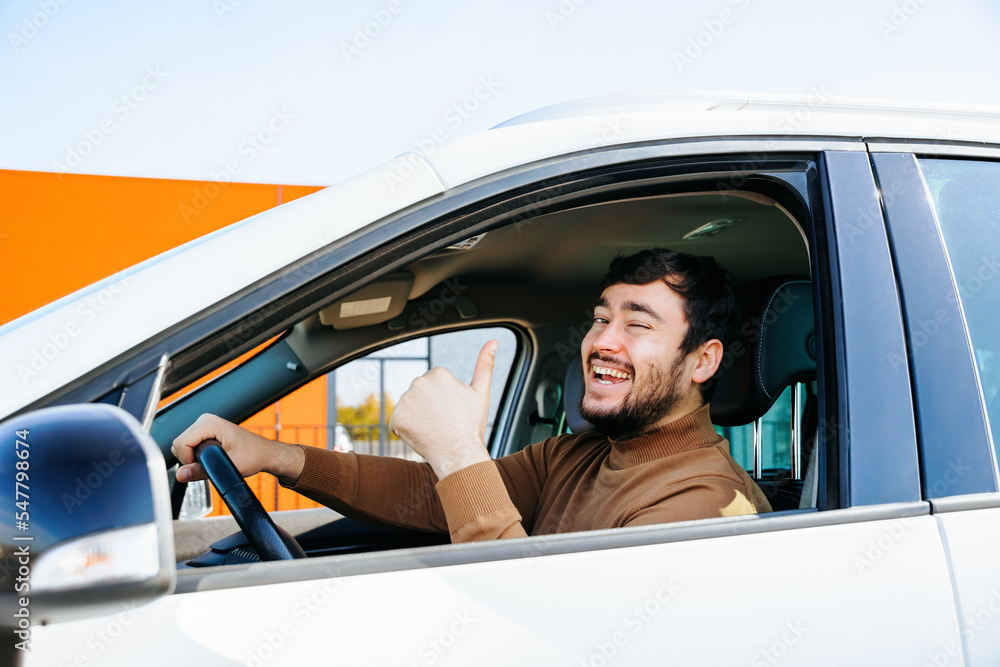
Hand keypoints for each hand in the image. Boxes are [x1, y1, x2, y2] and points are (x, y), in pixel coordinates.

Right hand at [171, 413, 303, 482]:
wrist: (263, 453)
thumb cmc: (252, 456)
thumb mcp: (227, 467)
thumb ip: (201, 471)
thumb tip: (181, 475)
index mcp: (210, 423)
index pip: (180, 443)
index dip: (188, 460)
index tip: (203, 466)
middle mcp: (205, 421)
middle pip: (179, 445)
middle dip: (190, 460)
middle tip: (212, 464)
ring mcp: (204, 425)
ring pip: (182, 447)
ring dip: (194, 459)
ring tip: (214, 460)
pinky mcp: (204, 432)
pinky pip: (189, 447)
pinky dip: (196, 456)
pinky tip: (212, 457)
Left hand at [389, 340, 497, 479]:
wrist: (460, 454)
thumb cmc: (472, 425)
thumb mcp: (481, 392)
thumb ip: (485, 364)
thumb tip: (493, 341)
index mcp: (438, 373)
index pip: (434, 386)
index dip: (443, 401)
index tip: (451, 412)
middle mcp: (419, 382)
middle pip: (420, 395)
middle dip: (428, 408)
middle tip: (443, 423)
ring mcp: (406, 400)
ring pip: (409, 409)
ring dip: (417, 419)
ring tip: (433, 430)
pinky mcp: (396, 418)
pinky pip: (398, 423)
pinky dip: (406, 431)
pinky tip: (421, 436)